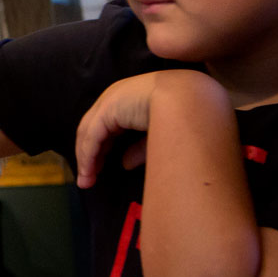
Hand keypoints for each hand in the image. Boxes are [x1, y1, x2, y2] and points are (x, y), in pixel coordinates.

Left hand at [74, 70, 220, 187]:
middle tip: (88, 178)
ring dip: (86, 158)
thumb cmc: (184, 114)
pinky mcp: (107, 108)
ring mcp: (110, 100)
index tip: (98, 168)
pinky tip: (89, 171)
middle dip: (90, 155)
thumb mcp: (159, 134)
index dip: (100, 148)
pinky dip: (88, 155)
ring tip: (87, 180)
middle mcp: (116, 96)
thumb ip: (139, 149)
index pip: (106, 125)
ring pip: (89, 133)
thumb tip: (124, 164)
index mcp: (129, 99)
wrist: (191, 100)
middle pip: (93, 129)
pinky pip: (92, 136)